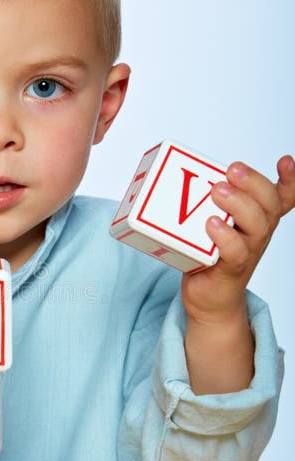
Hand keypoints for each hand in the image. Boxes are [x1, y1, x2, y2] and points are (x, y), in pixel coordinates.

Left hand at [181, 154, 294, 323]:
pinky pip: (236, 252)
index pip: (283, 197)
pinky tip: (212, 224)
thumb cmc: (209, 255)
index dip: (290, 180)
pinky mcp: (231, 269)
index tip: (284, 161)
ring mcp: (248, 250)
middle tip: (232, 170)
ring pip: (257, 225)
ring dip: (239, 204)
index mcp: (257, 217)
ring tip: (218, 191)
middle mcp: (258, 232)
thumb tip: (177, 173)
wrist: (209, 299)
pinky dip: (226, 237)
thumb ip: (205, 202)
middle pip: (269, 203)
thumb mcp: (211, 223)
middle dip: (253, 182)